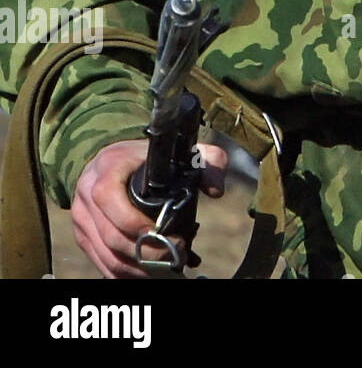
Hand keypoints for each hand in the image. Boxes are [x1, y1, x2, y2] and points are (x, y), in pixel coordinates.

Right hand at [70, 139, 226, 278]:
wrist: (112, 159)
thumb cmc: (151, 156)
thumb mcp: (181, 150)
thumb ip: (208, 161)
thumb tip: (216, 191)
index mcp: (109, 167)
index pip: (109, 197)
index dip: (134, 222)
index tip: (166, 234)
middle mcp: (88, 192)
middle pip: (112, 236)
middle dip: (146, 253)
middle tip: (176, 255)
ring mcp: (82, 216)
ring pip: (107, 255)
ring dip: (137, 268)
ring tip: (167, 267)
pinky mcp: (83, 234)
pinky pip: (101, 262)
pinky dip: (125, 273)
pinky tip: (148, 273)